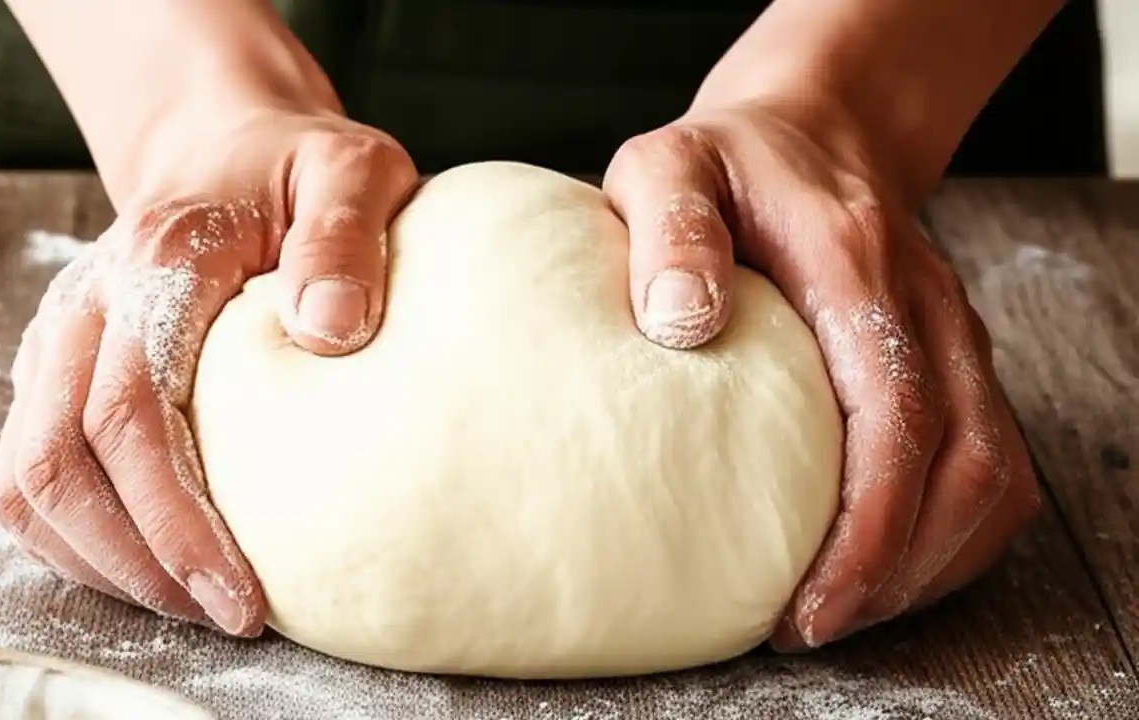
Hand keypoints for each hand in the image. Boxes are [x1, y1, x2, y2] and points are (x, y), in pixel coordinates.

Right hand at [0, 101, 417, 634]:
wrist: (226, 146)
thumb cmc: (301, 169)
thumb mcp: (354, 172)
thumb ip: (346, 237)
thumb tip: (331, 333)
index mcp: (160, 260)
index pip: (130, 413)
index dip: (175, 520)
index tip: (242, 594)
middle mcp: (89, 301)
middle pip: (58, 461)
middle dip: (137, 562)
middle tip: (229, 618)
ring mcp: (61, 334)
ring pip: (27, 477)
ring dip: (100, 561)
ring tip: (194, 603)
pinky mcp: (57, 365)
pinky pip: (30, 470)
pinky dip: (79, 536)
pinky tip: (153, 563)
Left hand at [603, 99, 1039, 648]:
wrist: (810, 133)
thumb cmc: (727, 163)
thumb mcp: (668, 168)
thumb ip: (671, 231)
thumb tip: (681, 326)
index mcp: (858, 266)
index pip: (898, 412)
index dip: (870, 522)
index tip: (810, 600)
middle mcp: (928, 307)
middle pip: (966, 462)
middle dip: (896, 568)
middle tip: (808, 627)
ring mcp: (952, 335)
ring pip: (992, 474)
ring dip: (927, 562)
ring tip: (841, 611)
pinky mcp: (953, 361)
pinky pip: (989, 464)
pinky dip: (949, 533)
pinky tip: (883, 566)